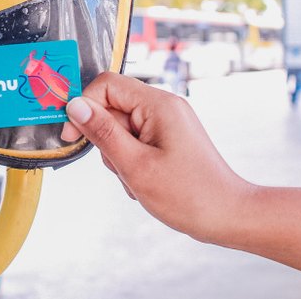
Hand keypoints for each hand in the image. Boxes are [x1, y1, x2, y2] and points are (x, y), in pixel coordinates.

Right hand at [60, 72, 250, 242]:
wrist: (228, 216)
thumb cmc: (189, 195)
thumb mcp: (135, 166)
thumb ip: (102, 132)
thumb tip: (75, 106)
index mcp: (158, 104)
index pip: (107, 84)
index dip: (84, 106)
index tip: (72, 135)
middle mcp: (164, 106)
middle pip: (112, 107)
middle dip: (106, 140)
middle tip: (123, 167)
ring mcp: (167, 122)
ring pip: (121, 128)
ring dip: (119, 156)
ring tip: (139, 179)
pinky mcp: (168, 138)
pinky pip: (135, 141)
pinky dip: (132, 162)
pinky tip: (146, 181)